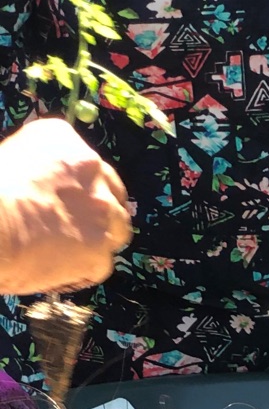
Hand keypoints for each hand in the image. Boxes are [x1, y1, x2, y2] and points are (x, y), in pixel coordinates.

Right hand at [0, 117, 130, 295]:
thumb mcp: (12, 158)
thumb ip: (40, 170)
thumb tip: (43, 190)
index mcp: (63, 138)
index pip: (85, 163)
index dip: (78, 186)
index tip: (65, 198)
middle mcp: (91, 168)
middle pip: (111, 193)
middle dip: (99, 210)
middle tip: (78, 226)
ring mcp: (102, 209)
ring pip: (117, 228)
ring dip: (100, 239)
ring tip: (70, 251)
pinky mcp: (101, 248)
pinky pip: (101, 264)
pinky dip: (83, 270)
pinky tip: (60, 270)